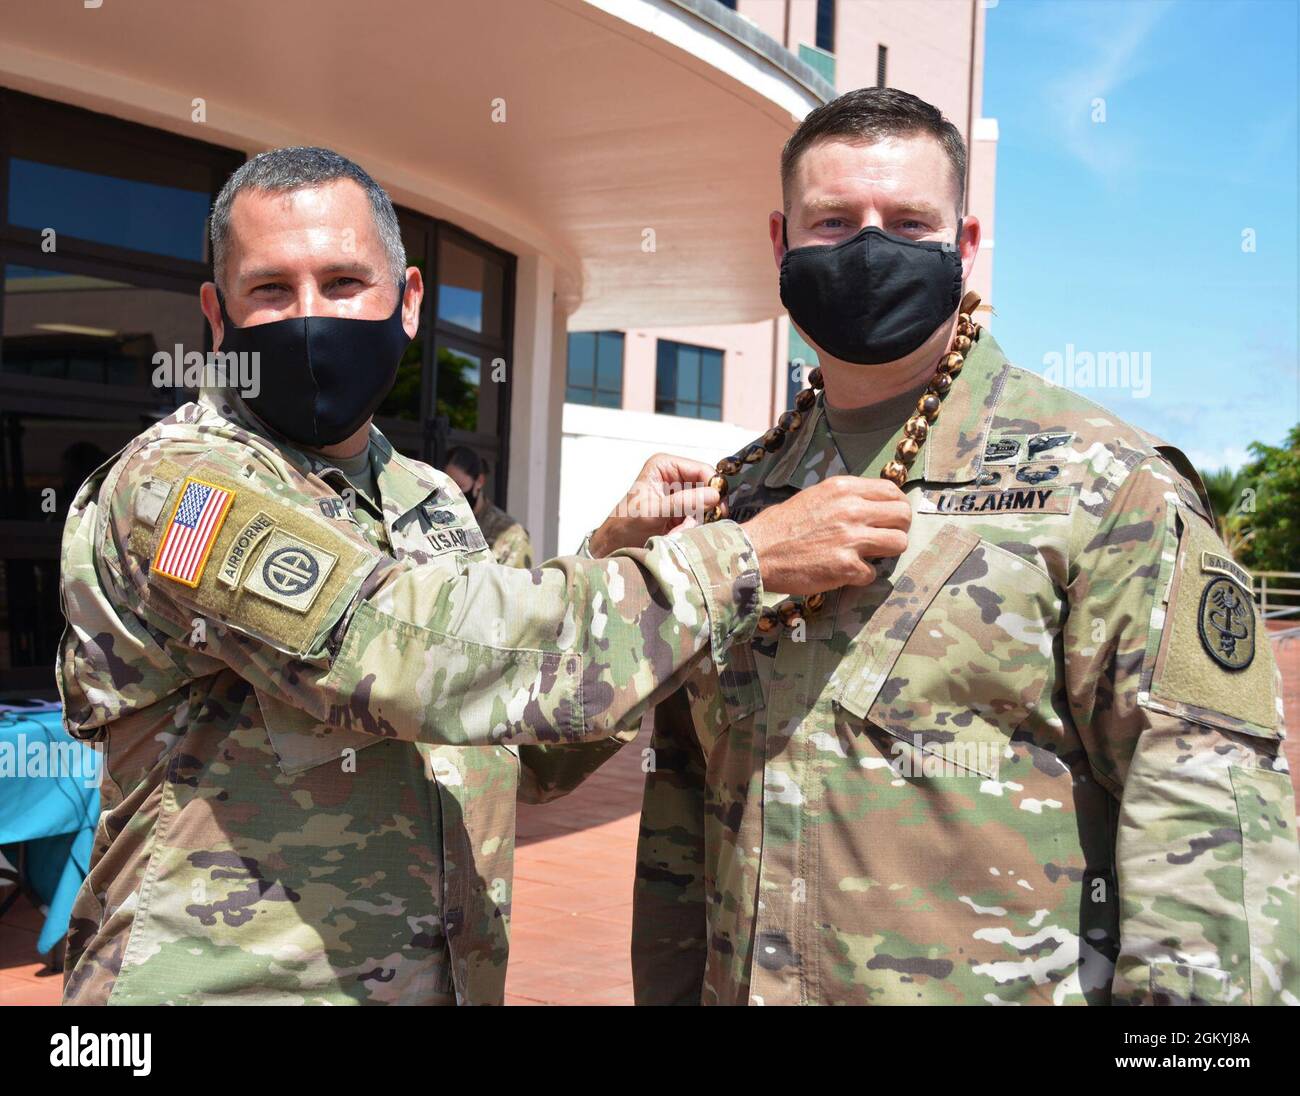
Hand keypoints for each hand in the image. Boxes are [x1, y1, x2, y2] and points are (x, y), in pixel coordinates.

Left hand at [588, 454, 720, 557]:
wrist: (614, 545)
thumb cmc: (625, 524)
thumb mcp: (654, 511)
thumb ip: (683, 502)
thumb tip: (712, 494)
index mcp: (664, 466)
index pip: (701, 469)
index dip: (713, 486)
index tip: (717, 505)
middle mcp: (674, 477)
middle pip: (707, 487)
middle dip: (704, 507)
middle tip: (696, 522)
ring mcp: (680, 495)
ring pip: (706, 505)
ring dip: (697, 520)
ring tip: (679, 530)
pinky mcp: (682, 511)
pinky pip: (700, 518)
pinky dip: (693, 527)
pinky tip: (678, 533)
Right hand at [742, 476, 910, 594]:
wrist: (756, 552)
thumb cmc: (780, 526)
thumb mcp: (814, 497)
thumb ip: (844, 499)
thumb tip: (871, 506)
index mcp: (843, 489)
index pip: (892, 491)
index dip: (896, 506)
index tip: (890, 518)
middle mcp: (852, 509)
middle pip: (903, 516)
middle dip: (898, 529)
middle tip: (885, 539)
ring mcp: (851, 538)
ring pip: (899, 543)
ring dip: (887, 553)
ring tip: (868, 556)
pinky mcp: (846, 566)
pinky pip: (873, 573)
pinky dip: (860, 576)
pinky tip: (843, 573)